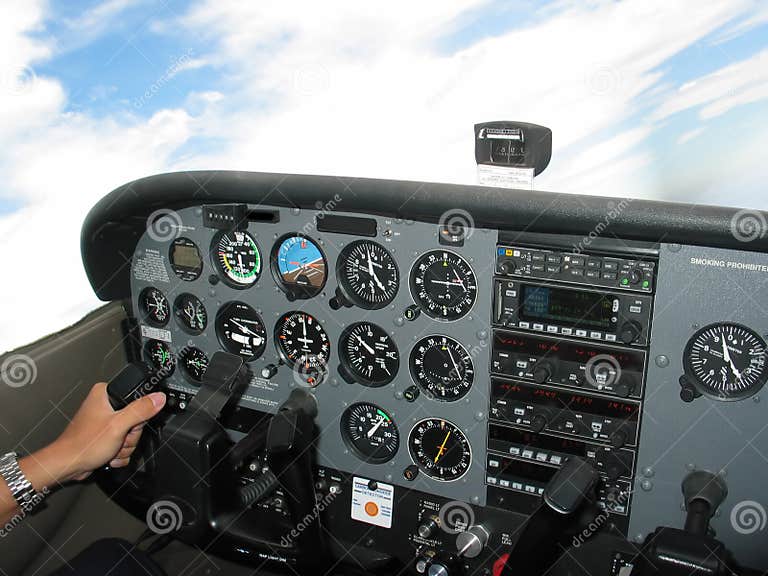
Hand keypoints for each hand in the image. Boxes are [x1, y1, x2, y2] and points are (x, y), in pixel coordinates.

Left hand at [46, 383, 165, 481]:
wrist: (68, 465)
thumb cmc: (83, 444)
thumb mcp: (117, 425)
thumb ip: (141, 410)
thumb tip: (158, 397)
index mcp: (105, 394)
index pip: (137, 398)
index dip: (137, 415)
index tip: (129, 424)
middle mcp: (104, 405)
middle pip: (136, 419)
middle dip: (130, 435)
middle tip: (118, 438)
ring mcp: (105, 422)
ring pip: (131, 434)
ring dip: (124, 446)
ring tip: (110, 448)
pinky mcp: (105, 436)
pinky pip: (124, 444)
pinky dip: (118, 452)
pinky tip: (108, 453)